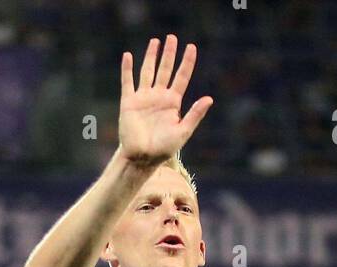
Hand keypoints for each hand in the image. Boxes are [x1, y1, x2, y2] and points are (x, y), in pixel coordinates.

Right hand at [118, 34, 212, 165]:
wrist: (142, 158)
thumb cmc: (163, 149)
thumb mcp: (183, 132)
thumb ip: (195, 115)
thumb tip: (209, 98)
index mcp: (172, 103)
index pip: (181, 77)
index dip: (187, 62)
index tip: (191, 47)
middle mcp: (158, 97)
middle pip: (165, 69)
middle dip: (169, 54)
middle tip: (172, 38)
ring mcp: (143, 98)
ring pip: (148, 71)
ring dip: (151, 56)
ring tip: (155, 41)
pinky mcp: (129, 102)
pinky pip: (128, 82)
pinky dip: (127, 69)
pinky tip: (128, 56)